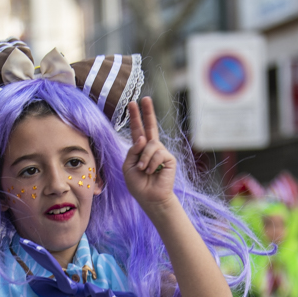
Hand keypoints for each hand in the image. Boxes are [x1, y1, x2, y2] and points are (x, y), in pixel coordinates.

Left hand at [123, 97, 176, 211]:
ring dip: (144, 159)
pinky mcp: (169, 158)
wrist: (150, 198)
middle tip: (145, 98)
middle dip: (147, 112)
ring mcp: (161, 152)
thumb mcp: (128, 167)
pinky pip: (158, 153)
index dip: (136, 117)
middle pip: (150, 126)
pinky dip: (151, 164)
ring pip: (151, 145)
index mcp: (140, 149)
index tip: (132, 104)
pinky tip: (152, 172)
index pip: (138, 130)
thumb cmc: (138, 185)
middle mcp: (152, 148)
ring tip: (144, 171)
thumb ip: (132, 151)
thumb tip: (143, 138)